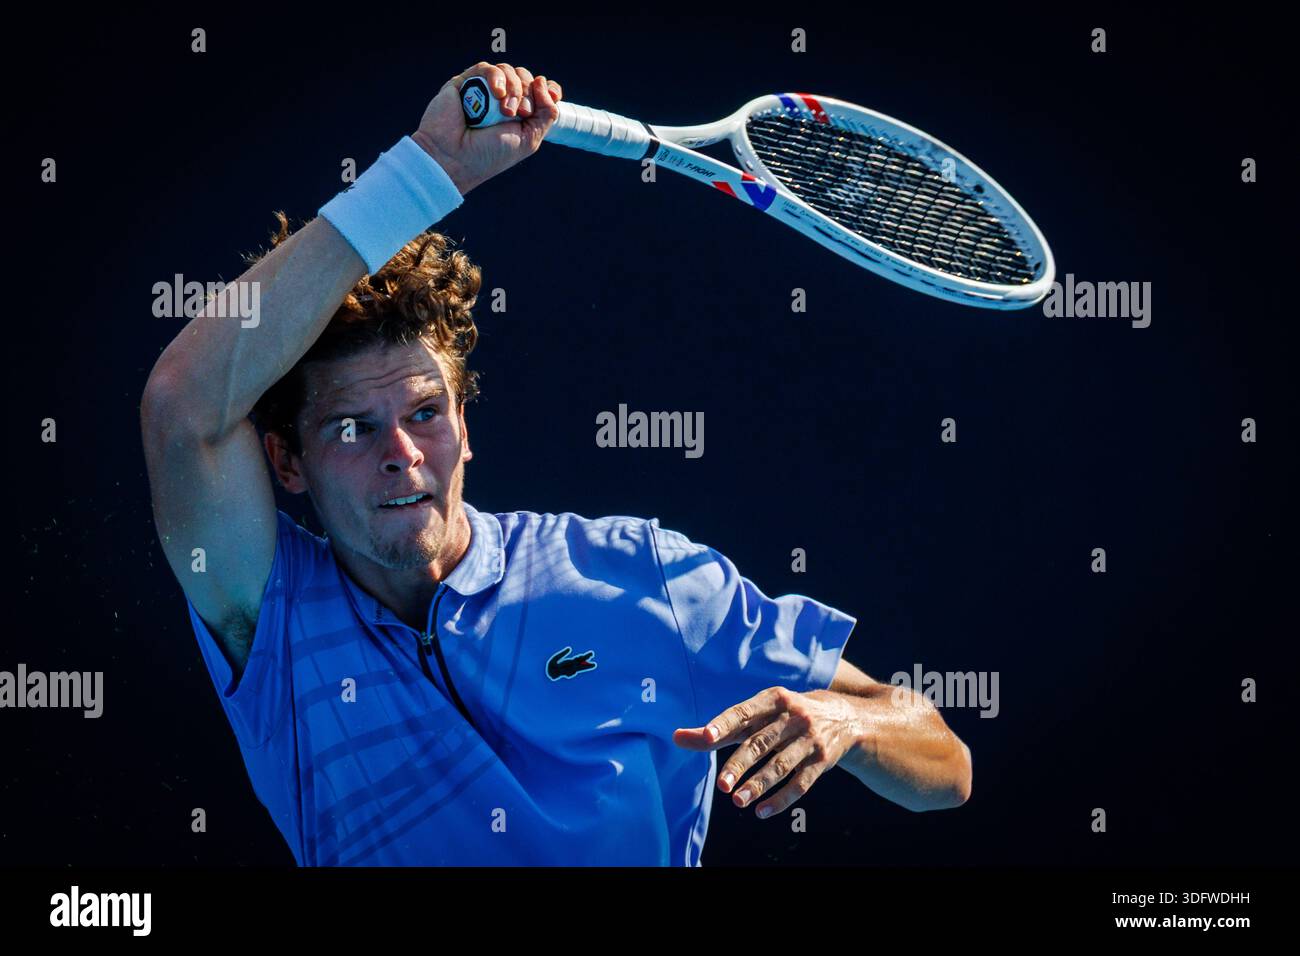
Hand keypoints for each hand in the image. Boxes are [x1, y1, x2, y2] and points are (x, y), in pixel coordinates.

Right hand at [411, 61, 563, 194]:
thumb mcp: (530, 139)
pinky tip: (497, 93)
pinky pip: (487, 68)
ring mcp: (483, 91)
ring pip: (508, 71)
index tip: (553, 95)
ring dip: (514, 88)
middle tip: (519, 113)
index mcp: (519, 115)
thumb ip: (546, 114)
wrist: (455, 158)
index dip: (548, 89)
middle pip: (525, 78)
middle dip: (528, 93)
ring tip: (505, 110)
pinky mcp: (464, 83)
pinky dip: (496, 78)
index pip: (539, 90)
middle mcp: (502, 101)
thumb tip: (543, 82)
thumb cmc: (490, 154)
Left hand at [673, 688, 867, 818]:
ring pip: (781, 765)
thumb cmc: (784, 716)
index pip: (745, 712)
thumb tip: (677, 738)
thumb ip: (720, 730)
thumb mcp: (757, 716)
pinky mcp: (822, 761)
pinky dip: (781, 799)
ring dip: (759, 784)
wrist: (843, 717)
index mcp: (773, 699)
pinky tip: (762, 812)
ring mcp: (810, 739)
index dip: (725, 723)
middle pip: (761, 743)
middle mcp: (793, 716)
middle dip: (740, 764)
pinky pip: (801, 783)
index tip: (708, 737)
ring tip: (738, 801)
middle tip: (721, 785)